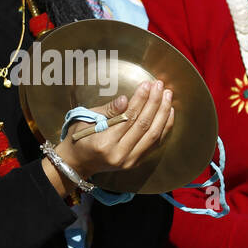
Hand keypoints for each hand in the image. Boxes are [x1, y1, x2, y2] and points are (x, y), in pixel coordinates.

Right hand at [54, 80, 174, 179]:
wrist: (77, 163)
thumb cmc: (78, 138)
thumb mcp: (86, 120)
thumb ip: (108, 110)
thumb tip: (125, 100)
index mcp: (104, 143)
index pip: (128, 118)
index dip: (140, 99)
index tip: (147, 84)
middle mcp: (119, 154)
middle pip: (143, 125)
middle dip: (154, 102)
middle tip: (160, 85)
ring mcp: (129, 161)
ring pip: (153, 134)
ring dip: (163, 113)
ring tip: (167, 95)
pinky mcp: (136, 162)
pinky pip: (155, 143)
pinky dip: (164, 127)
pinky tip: (169, 112)